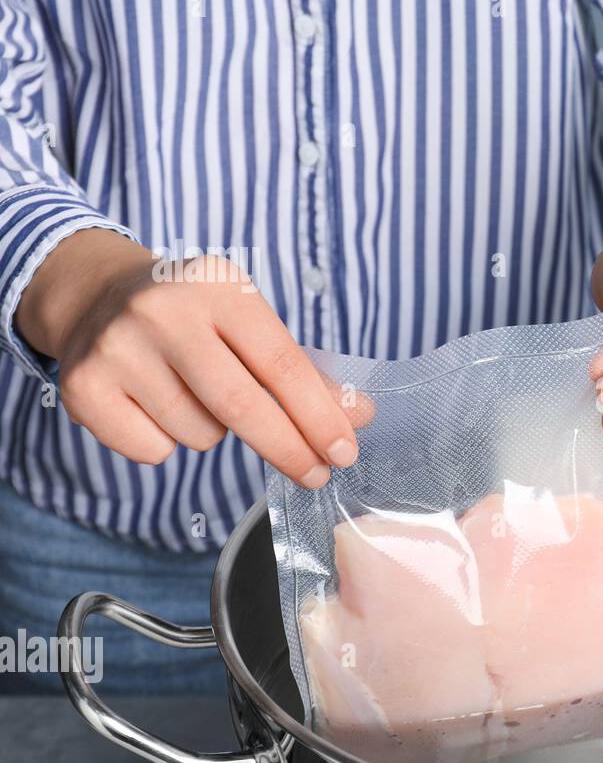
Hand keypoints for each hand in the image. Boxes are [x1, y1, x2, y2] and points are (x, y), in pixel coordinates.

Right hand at [15, 229, 360, 487]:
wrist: (99, 294)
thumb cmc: (197, 319)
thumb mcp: (251, 325)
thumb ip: (305, 374)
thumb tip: (358, 417)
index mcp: (219, 287)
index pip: (282, 365)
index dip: (318, 416)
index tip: (343, 452)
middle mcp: (163, 311)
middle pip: (241, 405)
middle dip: (288, 449)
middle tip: (316, 475)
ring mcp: (118, 347)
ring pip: (198, 434)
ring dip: (214, 434)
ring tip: (195, 396)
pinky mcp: (83, 386)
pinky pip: (152, 450)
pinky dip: (166, 443)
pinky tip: (155, 405)